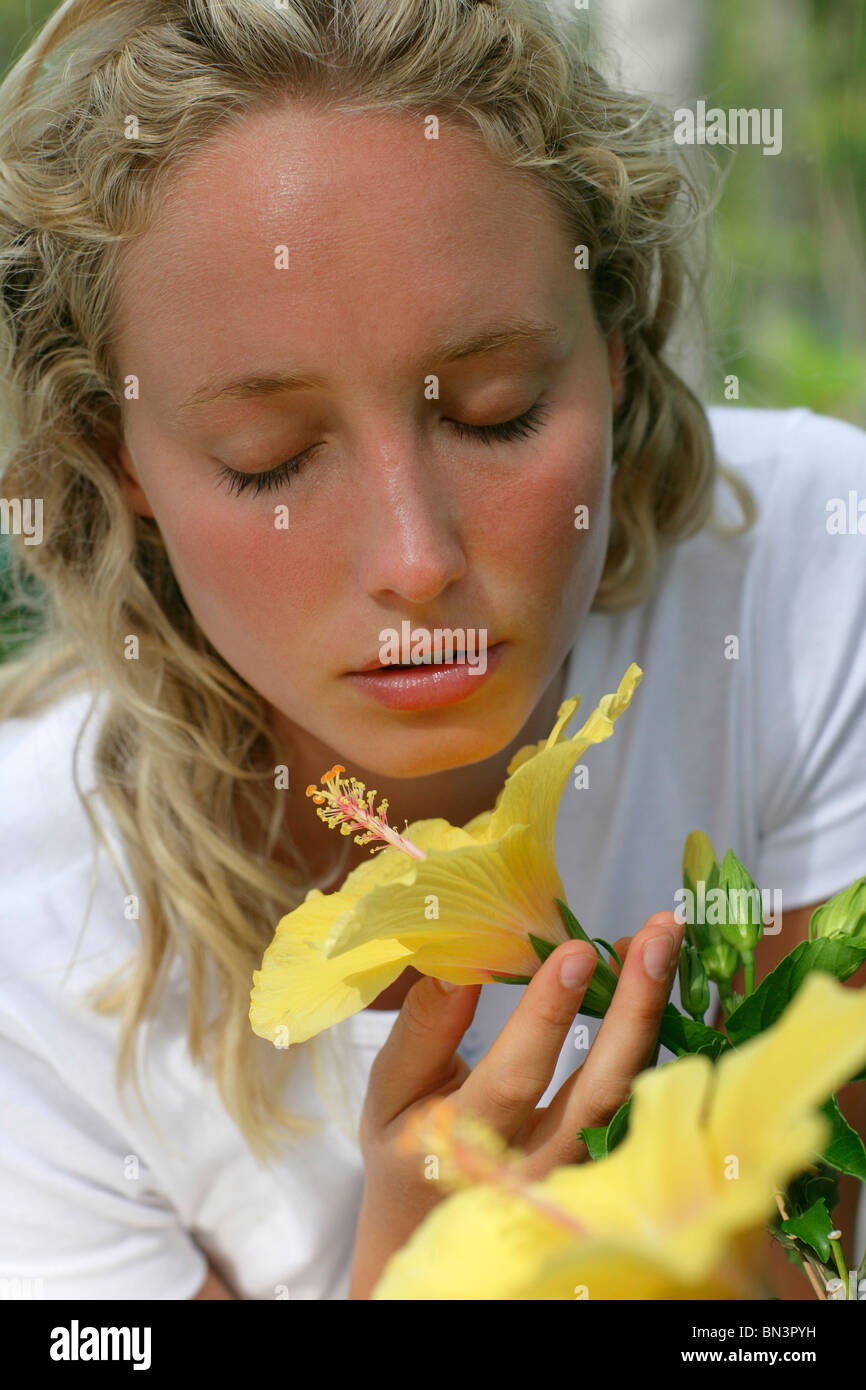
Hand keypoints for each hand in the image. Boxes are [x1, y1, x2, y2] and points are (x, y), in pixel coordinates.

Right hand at [349, 910, 684, 1297]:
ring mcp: (579, 1181)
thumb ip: (423, 1029)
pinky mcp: (609, 1175)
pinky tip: (653, 982)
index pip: (515, 1079)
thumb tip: (458, 965)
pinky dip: (653, 1037)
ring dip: (654, 1014)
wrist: (430, 1232)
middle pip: (600, 1093)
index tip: (577, 950)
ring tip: (661, 941)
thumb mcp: (392, 1090)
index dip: (548, 1014)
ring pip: (632, 1097)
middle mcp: (533, 1172)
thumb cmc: (407, 1148)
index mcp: (464, 1147)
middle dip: (634, 1007)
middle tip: (657, 935)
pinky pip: (642, 1103)